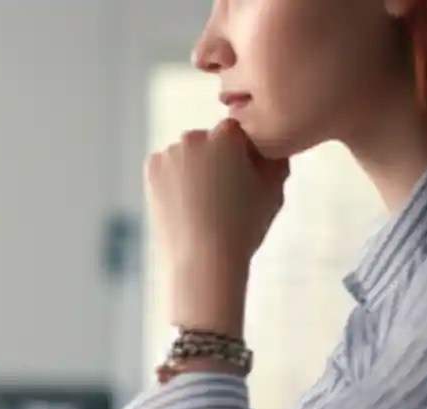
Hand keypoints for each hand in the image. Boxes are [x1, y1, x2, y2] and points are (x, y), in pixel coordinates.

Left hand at [145, 118, 289, 336]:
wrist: (203, 258)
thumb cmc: (243, 225)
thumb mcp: (274, 189)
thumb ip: (275, 158)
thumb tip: (270, 144)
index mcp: (227, 135)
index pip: (237, 133)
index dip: (242, 155)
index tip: (242, 180)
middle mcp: (194, 137)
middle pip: (209, 141)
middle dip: (215, 159)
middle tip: (222, 193)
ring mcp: (169, 153)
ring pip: (186, 154)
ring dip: (193, 167)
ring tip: (202, 202)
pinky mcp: (151, 169)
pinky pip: (167, 165)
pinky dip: (173, 177)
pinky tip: (184, 201)